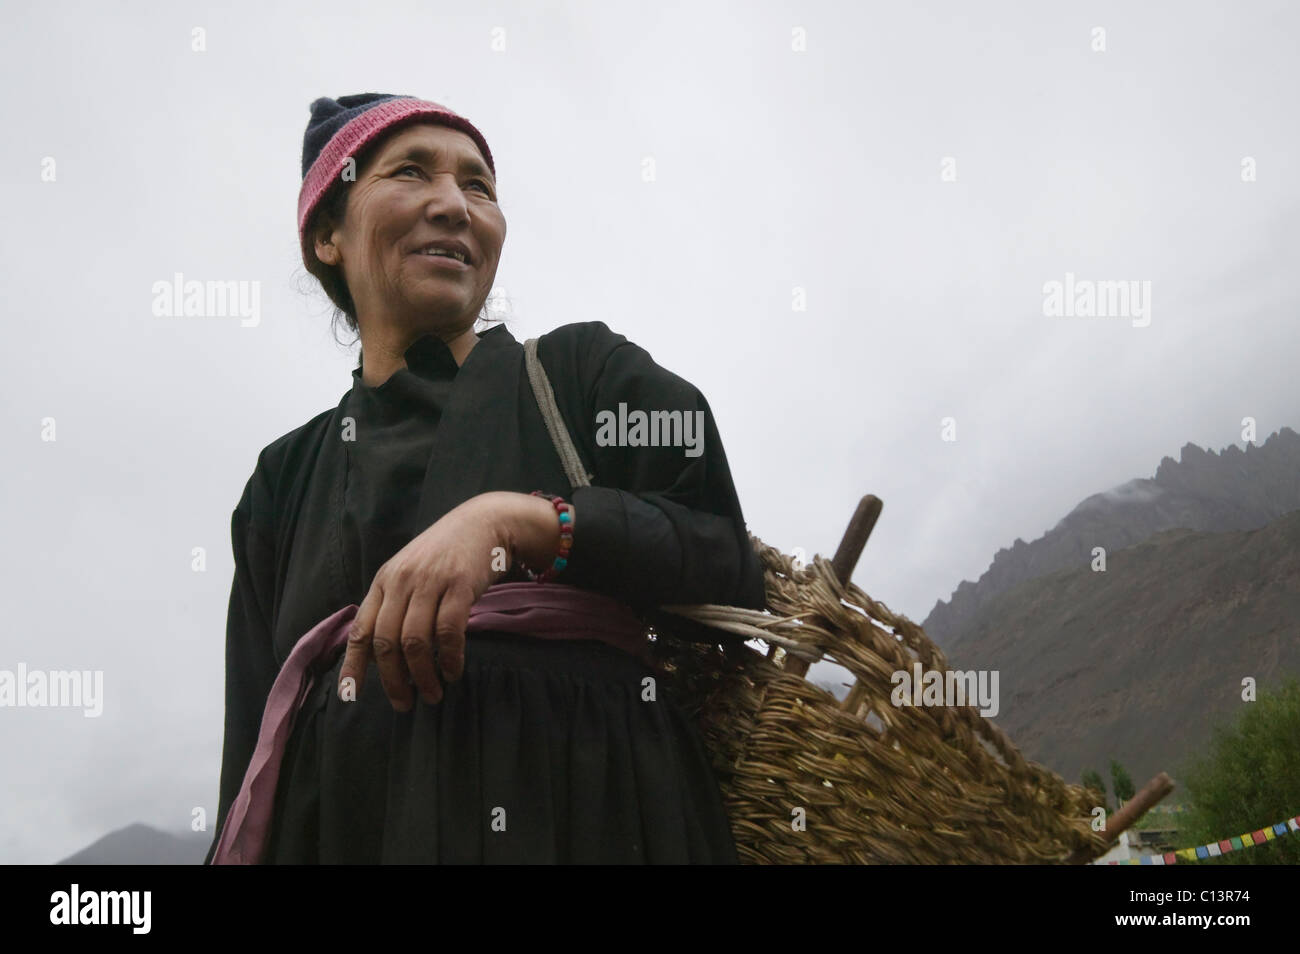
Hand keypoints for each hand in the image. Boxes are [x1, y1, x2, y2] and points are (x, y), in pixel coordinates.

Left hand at [337, 491, 565, 710]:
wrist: (483, 522)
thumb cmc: (446, 553)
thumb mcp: (410, 572)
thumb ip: (395, 603)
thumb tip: (380, 653)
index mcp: (384, 581)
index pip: (361, 629)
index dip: (354, 665)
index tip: (351, 695)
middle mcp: (402, 581)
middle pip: (386, 641)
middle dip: (392, 680)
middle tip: (405, 704)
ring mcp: (430, 582)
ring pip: (415, 641)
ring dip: (422, 676)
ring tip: (433, 694)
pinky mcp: (460, 585)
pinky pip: (448, 631)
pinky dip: (449, 658)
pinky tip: (452, 671)